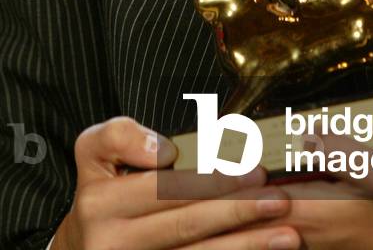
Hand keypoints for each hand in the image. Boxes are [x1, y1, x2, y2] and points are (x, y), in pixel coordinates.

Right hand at [51, 116, 299, 249]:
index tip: (249, 171)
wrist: (82, 248)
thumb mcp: (95, 152)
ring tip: (287, 234)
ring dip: (247, 244)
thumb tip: (163, 151)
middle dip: (237, 207)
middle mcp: (108, 241)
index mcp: (97, 201)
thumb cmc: (103, 189)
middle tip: (278, 195)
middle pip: (183, 221)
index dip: (203, 180)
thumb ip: (120, 137)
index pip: (156, 185)